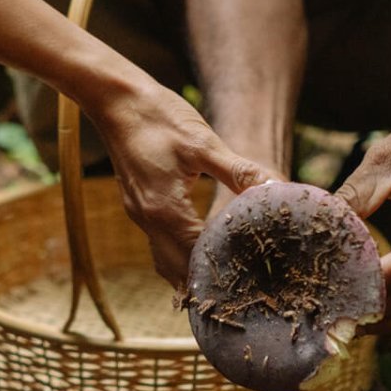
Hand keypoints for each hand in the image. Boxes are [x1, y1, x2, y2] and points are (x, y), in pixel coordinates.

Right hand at [87, 80, 272, 287]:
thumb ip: (238, 171)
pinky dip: (178, 255)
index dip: (222, 271)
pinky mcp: (138, 204)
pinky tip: (198, 248)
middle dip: (205, 282)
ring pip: (164, 260)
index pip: (196, 258)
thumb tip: (275, 188)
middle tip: (238, 292)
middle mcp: (148, 220)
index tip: (250, 281)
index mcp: (165, 211)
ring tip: (220, 280)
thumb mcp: (203, 143)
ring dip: (188, 273)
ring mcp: (139, 213)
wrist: (114, 99)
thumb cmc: (158, 117)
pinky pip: (159, 243)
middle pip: (177, 270)